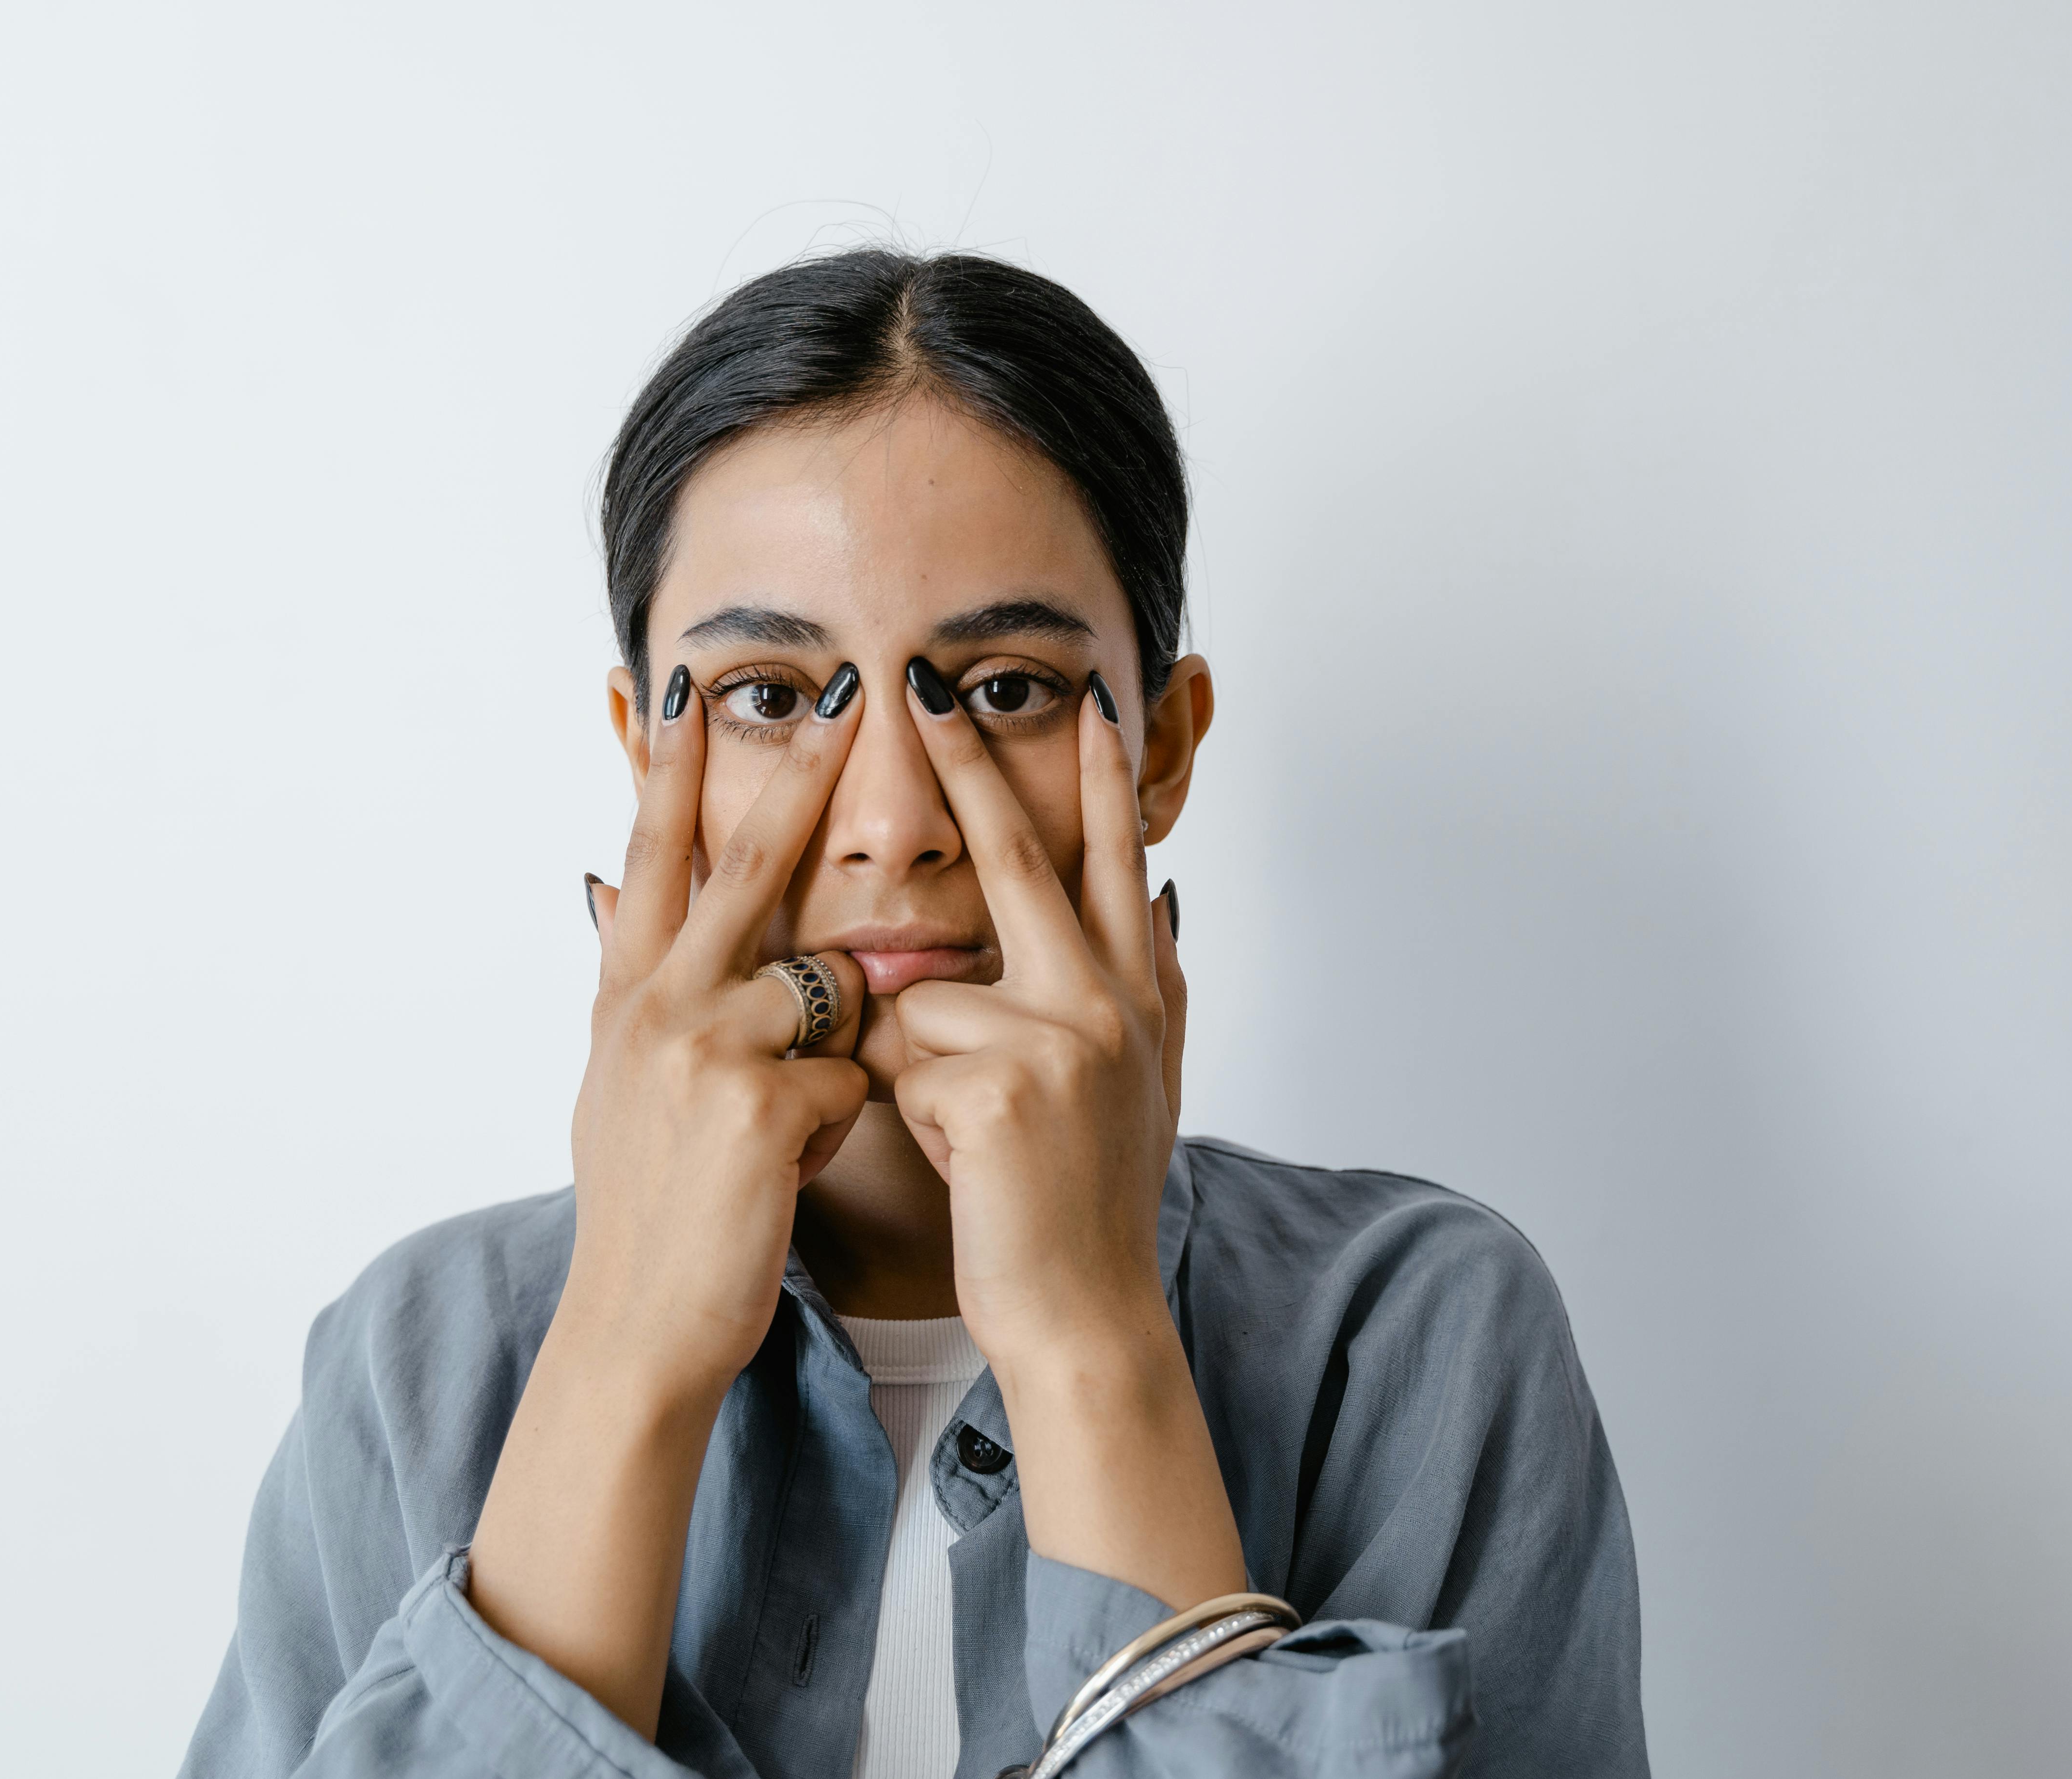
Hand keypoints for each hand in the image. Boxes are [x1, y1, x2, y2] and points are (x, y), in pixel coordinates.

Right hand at [467, 665, 869, 1738]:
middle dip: (796, 777)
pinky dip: (837, 1128)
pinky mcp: (758, 1105)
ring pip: (824, 993)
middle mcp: (657, 1006)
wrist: (637, 1327)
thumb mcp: (636, 1093)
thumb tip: (649, 930)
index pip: (652, 857)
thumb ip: (664, 1007)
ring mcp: (704, 1050)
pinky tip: (785, 1179)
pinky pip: (851, 1081)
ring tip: (769, 1139)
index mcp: (627, 998)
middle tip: (846, 692)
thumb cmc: (653, 1214)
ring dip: (830, 1057)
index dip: (667, 772)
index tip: (683, 690)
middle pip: (741, 865)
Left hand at [888, 665, 1186, 1372]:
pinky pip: (908, 1061)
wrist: (1086, 1314)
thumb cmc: (1087, 1204)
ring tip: (974, 1139)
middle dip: (970, 765)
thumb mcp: (1136, 1085)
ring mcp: (1062, 1039)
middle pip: (1024, 857)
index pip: (1114, 862)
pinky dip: (914, 1113)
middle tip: (922, 686)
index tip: (1092, 702)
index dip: (1103, 780)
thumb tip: (1163, 900)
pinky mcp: (1003, 1086)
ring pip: (929, 994)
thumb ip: (1143, 990)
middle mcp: (1110, 1002)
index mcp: (1138, 996)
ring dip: (922, 1065)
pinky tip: (964, 1164)